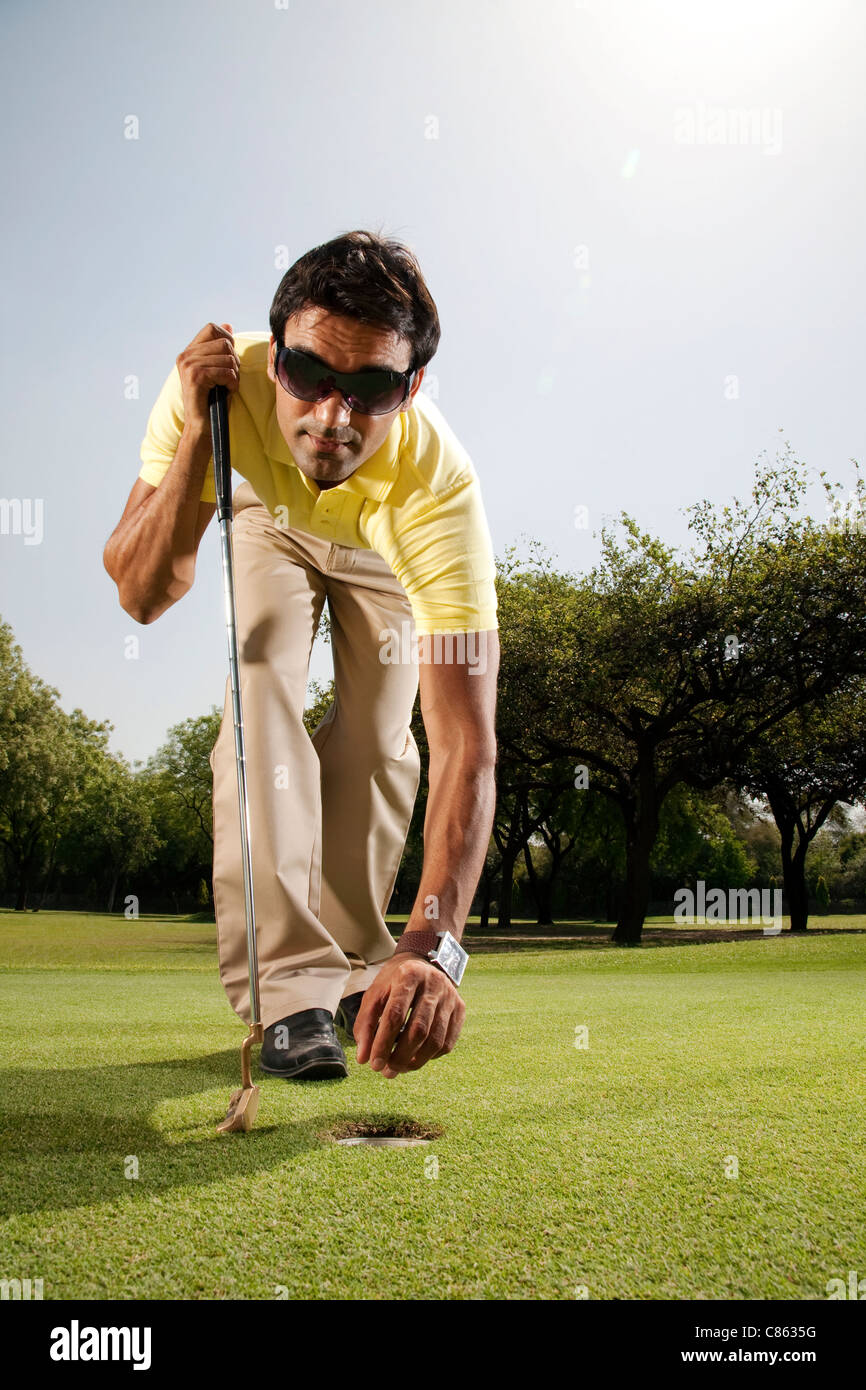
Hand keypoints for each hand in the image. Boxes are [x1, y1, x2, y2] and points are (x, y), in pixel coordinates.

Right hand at [176, 322, 238, 432]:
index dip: (227, 341)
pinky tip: (226, 391)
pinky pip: (226, 371)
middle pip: (224, 342)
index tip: (228, 361)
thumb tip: (228, 325)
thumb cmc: (213, 401)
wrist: (202, 427)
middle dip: (234, 361)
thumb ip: (220, 348)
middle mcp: (185, 356)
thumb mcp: (219, 369)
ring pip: (227, 357)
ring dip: (234, 374)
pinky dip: (232, 383)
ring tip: (225, 386)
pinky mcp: (195, 377)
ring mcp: (188, 365)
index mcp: (189, 352)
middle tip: (228, 378)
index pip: (212, 328)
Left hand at [355, 952, 465, 1078]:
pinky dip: (431, 1056)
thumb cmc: (394, 983)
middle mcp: (433, 984)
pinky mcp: (460, 1009)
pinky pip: (448, 1042)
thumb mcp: (375, 995)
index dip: (384, 1043)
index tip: (374, 1064)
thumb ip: (365, 1024)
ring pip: (435, 1039)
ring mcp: (450, 996)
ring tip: (399, 1069)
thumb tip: (363, 1058)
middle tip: (387, 1071)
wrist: (422, 964)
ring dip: (416, 1061)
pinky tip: (416, 1058)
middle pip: (418, 1029)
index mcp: (408, 975)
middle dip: (401, 1056)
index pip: (395, 1015)